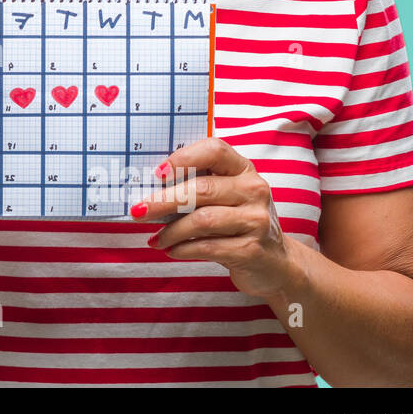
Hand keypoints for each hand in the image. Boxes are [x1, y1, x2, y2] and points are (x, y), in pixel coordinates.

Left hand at [129, 136, 296, 299]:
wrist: (274, 263)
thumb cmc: (237, 223)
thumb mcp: (225, 197)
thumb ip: (197, 185)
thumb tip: (148, 188)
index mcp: (243, 169)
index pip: (214, 150)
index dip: (183, 158)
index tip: (156, 173)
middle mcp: (254, 190)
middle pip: (201, 189)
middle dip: (163, 201)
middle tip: (138, 211)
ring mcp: (256, 220)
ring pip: (202, 220)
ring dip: (171, 231)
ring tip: (156, 238)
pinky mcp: (252, 249)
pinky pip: (208, 247)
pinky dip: (182, 249)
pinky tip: (171, 250)